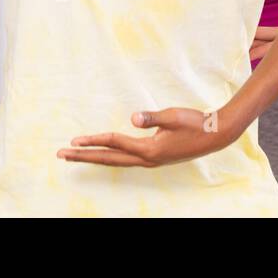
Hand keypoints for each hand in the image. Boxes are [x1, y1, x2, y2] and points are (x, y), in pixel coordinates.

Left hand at [57, 107, 235, 167]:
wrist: (216, 135)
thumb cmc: (196, 123)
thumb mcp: (174, 116)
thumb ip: (153, 118)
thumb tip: (132, 118)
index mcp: (149, 150)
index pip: (115, 143)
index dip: (94, 140)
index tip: (74, 141)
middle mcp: (146, 159)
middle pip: (108, 159)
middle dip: (84, 157)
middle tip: (61, 155)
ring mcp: (150, 161)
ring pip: (115, 161)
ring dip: (94, 158)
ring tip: (75, 155)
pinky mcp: (154, 158)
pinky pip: (125, 159)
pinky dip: (110, 157)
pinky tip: (105, 153)